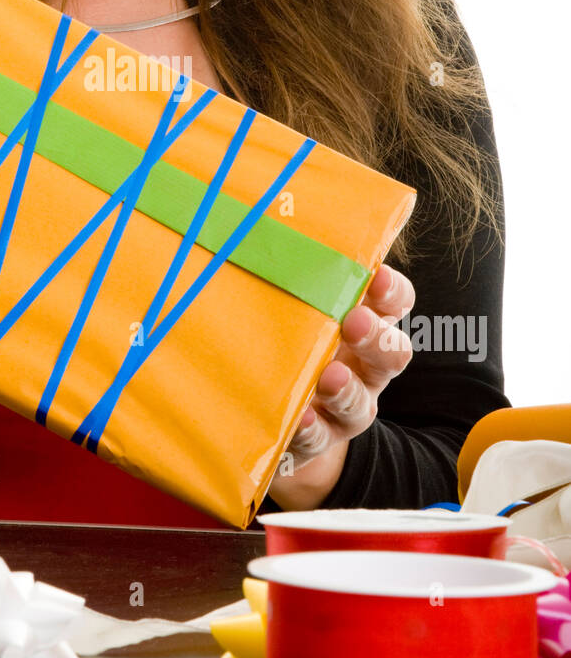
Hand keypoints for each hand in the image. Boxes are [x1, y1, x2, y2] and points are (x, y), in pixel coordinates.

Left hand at [269, 263, 414, 508]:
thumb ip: (290, 275)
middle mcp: (364, 367)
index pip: (394, 303)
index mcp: (364, 324)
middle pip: (391, 353)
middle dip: (377, 338)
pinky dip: (311, 430)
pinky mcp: (317, 441)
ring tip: (331, 378)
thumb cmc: (285, 340)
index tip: (377, 278)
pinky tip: (299, 419)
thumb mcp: (291, 304)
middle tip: (355, 323)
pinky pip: (319, 439)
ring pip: (361, 403)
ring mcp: (344, 408)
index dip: (392, 292)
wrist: (271, 413)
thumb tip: (261, 217)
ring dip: (347, 390)